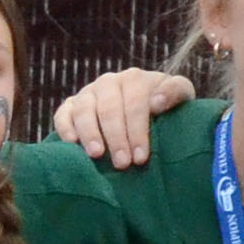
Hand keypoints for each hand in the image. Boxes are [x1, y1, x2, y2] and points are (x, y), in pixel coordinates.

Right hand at [49, 66, 197, 166]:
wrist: (144, 109)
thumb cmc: (165, 108)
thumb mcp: (180, 96)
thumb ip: (175, 92)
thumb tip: (156, 103)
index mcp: (134, 79)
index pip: (135, 103)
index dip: (137, 131)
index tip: (141, 157)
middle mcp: (108, 82)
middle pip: (109, 108)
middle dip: (116, 138)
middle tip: (122, 164)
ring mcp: (87, 93)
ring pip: (84, 110)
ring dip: (90, 133)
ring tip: (97, 155)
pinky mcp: (70, 106)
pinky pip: (63, 114)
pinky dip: (65, 128)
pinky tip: (72, 144)